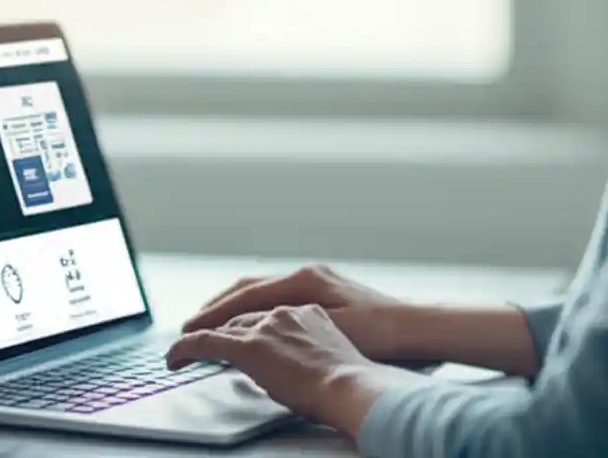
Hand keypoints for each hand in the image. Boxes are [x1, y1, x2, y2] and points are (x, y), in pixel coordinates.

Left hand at [167, 304, 425, 435]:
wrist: (356, 384)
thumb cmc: (356, 375)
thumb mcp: (337, 344)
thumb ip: (314, 341)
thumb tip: (302, 357)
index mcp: (311, 303)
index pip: (269, 304)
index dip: (247, 312)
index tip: (236, 320)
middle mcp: (286, 307)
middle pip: (243, 310)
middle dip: (220, 319)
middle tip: (201, 329)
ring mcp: (268, 324)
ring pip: (226, 324)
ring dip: (203, 332)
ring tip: (185, 343)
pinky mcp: (252, 345)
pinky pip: (209, 342)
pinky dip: (188, 347)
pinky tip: (176, 356)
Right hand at [182, 265, 408, 360]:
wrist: (416, 327)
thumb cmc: (379, 332)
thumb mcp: (328, 329)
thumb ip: (286, 325)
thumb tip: (249, 327)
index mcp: (303, 280)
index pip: (247, 294)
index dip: (216, 313)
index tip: (191, 327)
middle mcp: (306, 274)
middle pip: (249, 286)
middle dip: (217, 304)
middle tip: (191, 323)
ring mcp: (316, 280)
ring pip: (262, 288)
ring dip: (235, 304)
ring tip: (212, 321)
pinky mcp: (324, 291)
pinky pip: (277, 294)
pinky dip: (256, 306)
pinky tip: (250, 320)